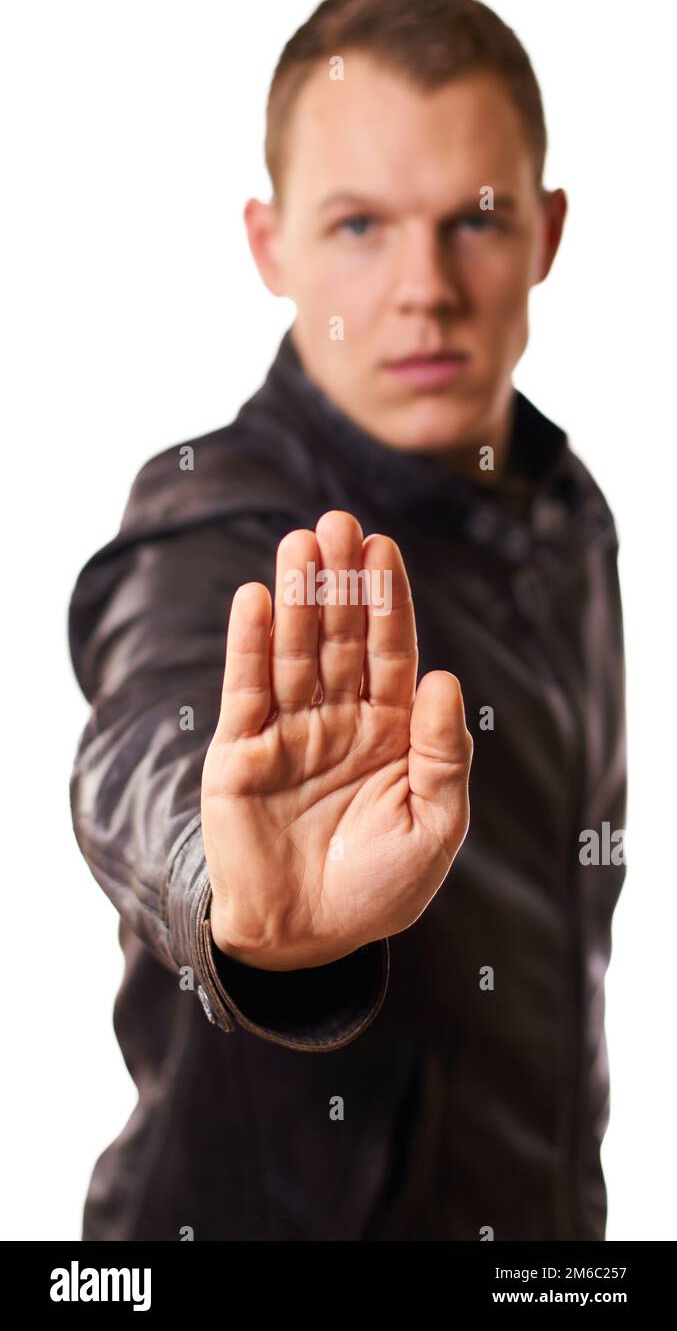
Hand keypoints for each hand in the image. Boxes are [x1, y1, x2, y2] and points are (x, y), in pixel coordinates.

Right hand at [201, 510, 472, 969]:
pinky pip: (245, 689)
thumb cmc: (378, 886)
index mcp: (392, 730)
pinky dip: (248, 644)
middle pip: (339, 636)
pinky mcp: (239, 750)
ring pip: (292, 651)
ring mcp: (288, 730)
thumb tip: (446, 676)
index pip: (391, 652)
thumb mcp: (434, 827)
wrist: (306, 938)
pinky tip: (254, 597)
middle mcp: (340, 719)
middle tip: (338, 521)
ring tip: (300, 544)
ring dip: (295, 597)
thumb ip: (443, 754)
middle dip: (340, 582)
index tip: (384, 548)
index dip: (388, 601)